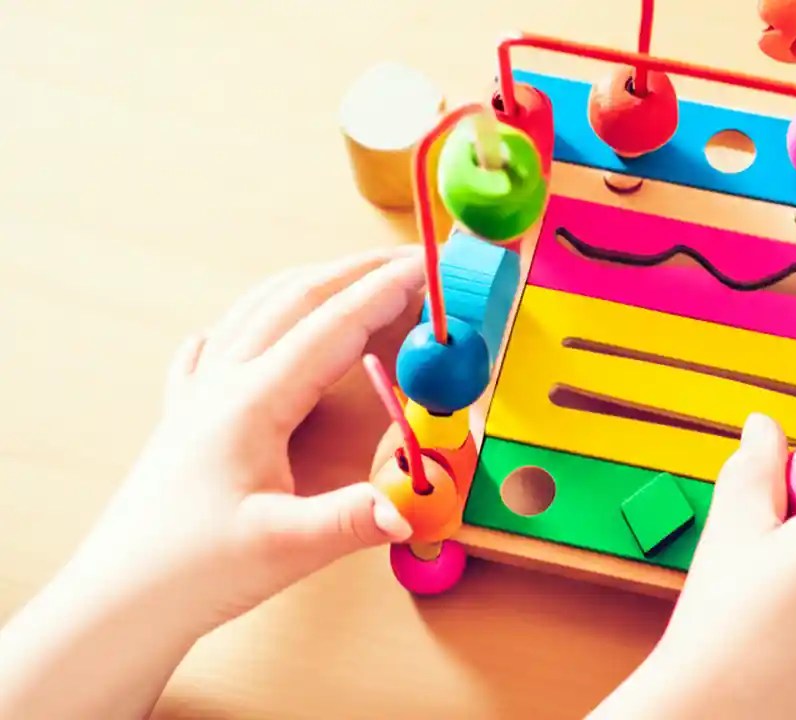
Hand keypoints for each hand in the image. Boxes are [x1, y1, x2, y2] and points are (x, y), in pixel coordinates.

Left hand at [0, 247, 421, 718]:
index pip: (332, 328)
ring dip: (313, 283)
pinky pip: (220, 342)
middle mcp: (224, 382)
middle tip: (411, 260)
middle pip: (296, 299)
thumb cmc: (192, 569)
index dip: (384, 294)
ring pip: (258, 309)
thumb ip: (350, 520)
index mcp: (252, 403)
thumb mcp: (282, 548)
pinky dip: (252, 317)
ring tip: (355, 275)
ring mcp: (201, 392)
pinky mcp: (188, 414)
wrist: (123, 598)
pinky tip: (245, 325)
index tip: (428, 269)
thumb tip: (408, 506)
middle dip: (358, 271)